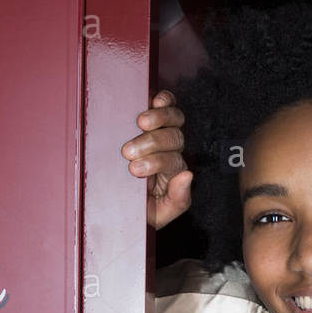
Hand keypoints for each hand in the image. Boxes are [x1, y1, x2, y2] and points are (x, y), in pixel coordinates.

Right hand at [121, 90, 191, 229]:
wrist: (123, 203)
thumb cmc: (142, 208)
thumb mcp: (161, 213)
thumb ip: (178, 199)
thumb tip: (188, 176)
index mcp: (173, 172)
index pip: (173, 162)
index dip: (156, 162)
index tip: (134, 169)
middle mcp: (172, 150)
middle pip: (173, 138)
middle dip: (152, 143)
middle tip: (128, 152)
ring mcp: (164, 132)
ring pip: (174, 119)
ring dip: (160, 118)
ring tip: (141, 122)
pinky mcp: (154, 118)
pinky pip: (167, 104)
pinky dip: (165, 99)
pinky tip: (155, 100)